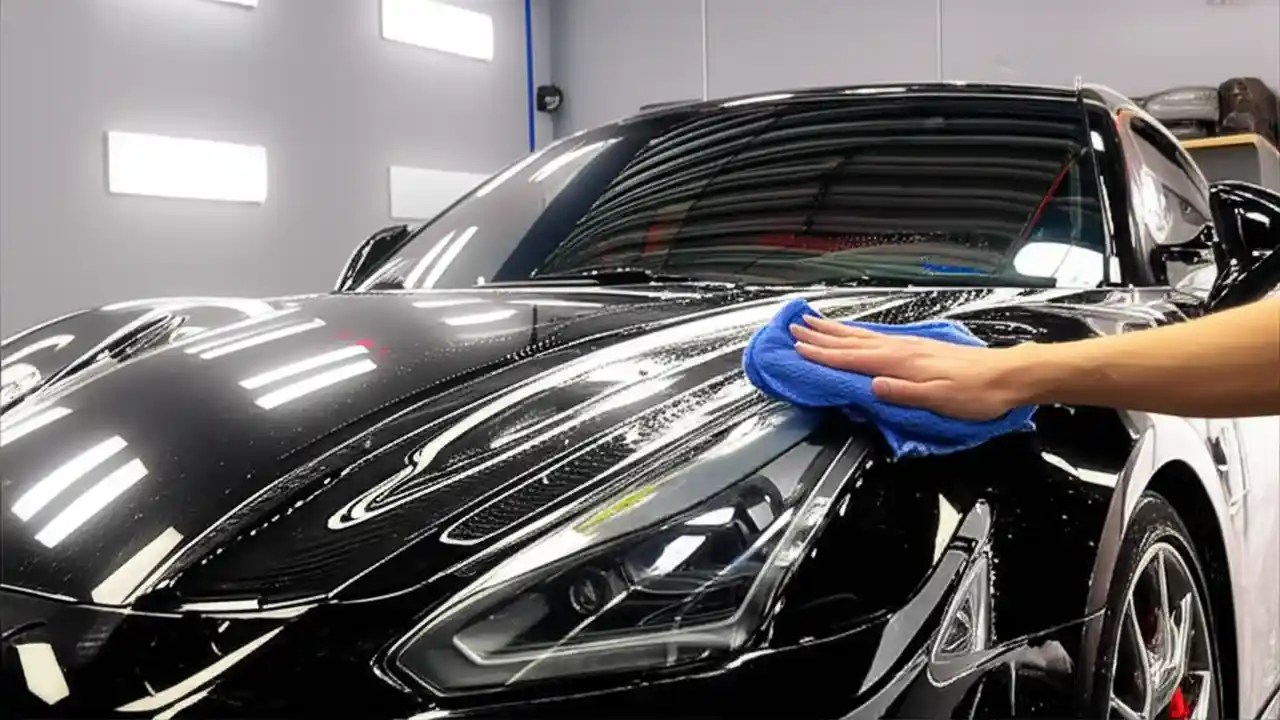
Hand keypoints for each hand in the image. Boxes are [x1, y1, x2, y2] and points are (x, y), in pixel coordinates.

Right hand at [790, 316, 1029, 420]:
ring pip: (862, 336)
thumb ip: (903, 393)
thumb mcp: (940, 400)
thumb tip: (871, 387)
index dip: (823, 355)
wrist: (1007, 376)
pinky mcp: (918, 347)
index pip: (853, 359)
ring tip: (814, 322)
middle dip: (821, 336)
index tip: (798, 348)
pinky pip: (876, 337)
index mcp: (901, 363)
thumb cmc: (976, 393)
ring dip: (835, 330)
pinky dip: (857, 333)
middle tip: (794, 328)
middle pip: (852, 342)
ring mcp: (909, 346)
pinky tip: (854, 333)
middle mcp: (901, 349)